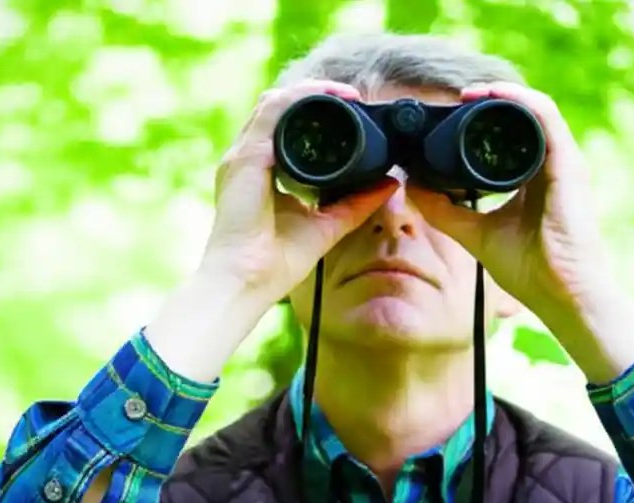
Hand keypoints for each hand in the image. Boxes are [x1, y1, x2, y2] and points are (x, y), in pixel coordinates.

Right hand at [198, 80, 399, 306]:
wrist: (246, 281)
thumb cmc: (275, 263)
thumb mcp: (327, 224)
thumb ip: (356, 202)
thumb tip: (390, 183)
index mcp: (260, 172)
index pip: (283, 129)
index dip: (314, 114)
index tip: (350, 112)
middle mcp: (248, 159)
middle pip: (280, 109)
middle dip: (315, 97)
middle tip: (352, 97)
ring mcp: (243, 155)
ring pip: (276, 102)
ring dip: (311, 91)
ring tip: (346, 93)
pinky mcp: (246, 158)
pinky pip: (273, 110)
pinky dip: (301, 97)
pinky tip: (327, 96)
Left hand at [408, 82, 633, 382]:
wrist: (562, 294)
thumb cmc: (531, 270)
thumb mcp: (476, 234)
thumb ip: (446, 211)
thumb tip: (412, 186)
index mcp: (534, 178)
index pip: (512, 135)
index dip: (483, 118)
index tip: (451, 113)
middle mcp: (551, 166)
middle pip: (522, 118)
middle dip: (490, 100)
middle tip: (456, 98)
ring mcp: (564, 163)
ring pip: (535, 110)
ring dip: (502, 94)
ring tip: (470, 93)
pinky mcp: (569, 166)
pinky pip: (547, 118)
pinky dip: (522, 101)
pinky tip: (497, 94)